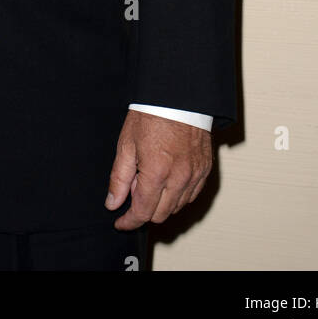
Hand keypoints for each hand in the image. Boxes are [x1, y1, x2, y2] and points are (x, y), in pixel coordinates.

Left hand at [106, 109, 210, 228]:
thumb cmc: (151, 115)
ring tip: (151, 179)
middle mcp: (179, 179)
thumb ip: (119, 178)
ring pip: (177, 207)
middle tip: (135, 188)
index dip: (129, 221)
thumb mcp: (127, 144)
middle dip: (144, 210)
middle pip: (160, 214)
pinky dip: (178, 195)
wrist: (177, 96)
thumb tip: (113, 203)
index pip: (142, 212)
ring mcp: (195, 175)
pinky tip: (168, 181)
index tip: (121, 222)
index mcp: (157, 173)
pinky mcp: (205, 169)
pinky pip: (191, 195)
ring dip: (161, 203)